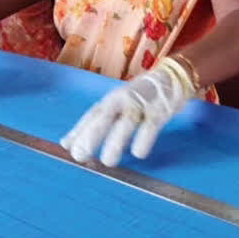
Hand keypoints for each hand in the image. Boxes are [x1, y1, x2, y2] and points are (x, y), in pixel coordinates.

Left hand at [61, 57, 196, 166]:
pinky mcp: (160, 110)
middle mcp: (123, 100)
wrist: (172, 76)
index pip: (91, 115)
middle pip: (104, 117)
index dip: (78, 130)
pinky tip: (138, 153)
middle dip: (91, 135)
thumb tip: (66, 144)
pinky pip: (151, 125)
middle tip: (80, 155)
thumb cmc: (139, 96)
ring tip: (108, 162)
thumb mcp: (117, 106)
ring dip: (116, 141)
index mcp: (111, 100)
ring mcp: (142, 104)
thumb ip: (94, 124)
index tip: (67, 147)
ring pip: (127, 122)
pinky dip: (144, 138)